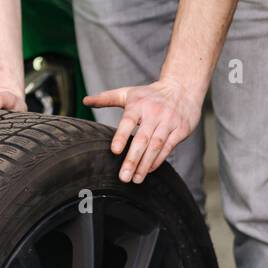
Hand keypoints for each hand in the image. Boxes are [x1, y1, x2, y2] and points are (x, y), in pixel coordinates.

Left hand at [83, 78, 202, 182]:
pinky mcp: (181, 130)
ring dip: (145, 164)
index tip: (115, 151)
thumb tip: (85, 100)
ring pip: (156, 146)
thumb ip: (106, 98)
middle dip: (132, 160)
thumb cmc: (150, 95)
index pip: (128, 121)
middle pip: (142, 139)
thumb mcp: (128, 93)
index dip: (121, 136)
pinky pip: (169, 147)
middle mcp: (154, 113)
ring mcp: (169, 122)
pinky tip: (148, 170)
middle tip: (123, 177)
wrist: (182, 88)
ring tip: (135, 179)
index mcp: (138, 105)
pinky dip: (158, 160)